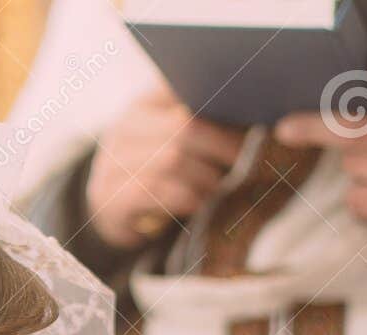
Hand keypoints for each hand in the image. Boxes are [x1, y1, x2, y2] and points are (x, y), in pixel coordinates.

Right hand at [85, 87, 245, 248]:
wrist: (108, 214)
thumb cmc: (154, 172)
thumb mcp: (169, 140)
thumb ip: (201, 123)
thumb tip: (257, 118)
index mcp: (143, 104)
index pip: (182, 88)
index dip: (220, 103)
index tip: (252, 119)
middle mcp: (123, 127)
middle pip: (183, 127)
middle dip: (224, 145)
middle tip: (251, 161)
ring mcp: (113, 162)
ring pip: (173, 160)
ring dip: (208, 176)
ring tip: (227, 186)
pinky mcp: (112, 196)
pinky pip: (158, 192)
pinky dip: (188, 198)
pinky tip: (202, 204)